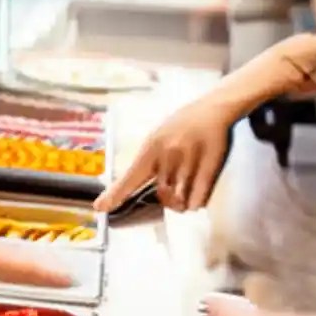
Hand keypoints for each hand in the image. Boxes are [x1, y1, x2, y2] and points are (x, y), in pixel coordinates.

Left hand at [94, 95, 232, 212]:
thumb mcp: (158, 136)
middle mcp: (168, 153)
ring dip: (183, 203)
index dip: (115, 194)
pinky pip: (198, 198)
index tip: (100, 207)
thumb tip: (138, 189)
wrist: (214, 108)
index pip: (130, 176)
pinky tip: (196, 198)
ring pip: (181, 200)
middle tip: (173, 196)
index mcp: (152, 146)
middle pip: (162, 195)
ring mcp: (189, 159)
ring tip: (186, 194)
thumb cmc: (184, 124)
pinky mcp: (209, 166)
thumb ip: (150, 161)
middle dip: (168, 200)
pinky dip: (196, 203)